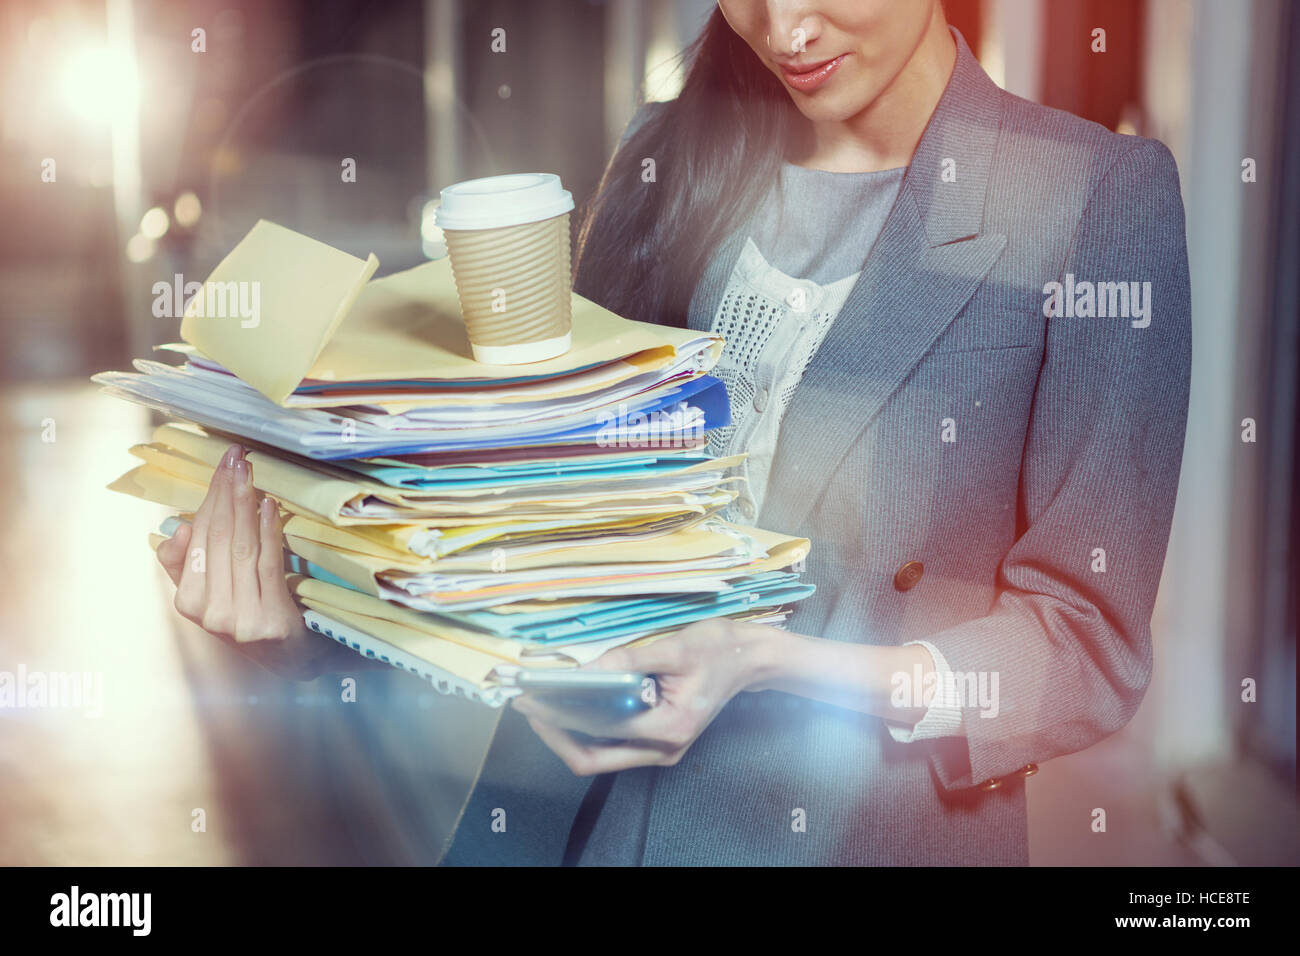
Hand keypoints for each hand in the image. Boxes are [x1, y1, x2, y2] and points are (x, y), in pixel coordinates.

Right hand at [155, 443, 332, 680]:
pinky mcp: (270, 618)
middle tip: (235, 457)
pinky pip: (267, 565)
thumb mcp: (212, 595)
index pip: (196, 539)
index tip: (221, 467)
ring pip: (239, 548)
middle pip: (217, 539)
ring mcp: (239, 617)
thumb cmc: (250, 616)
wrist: (289, 660)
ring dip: (244, 504)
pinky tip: (268, 506)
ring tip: (248, 472)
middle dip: (225, 492)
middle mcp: (209, 611)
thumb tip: (178, 529)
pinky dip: (268, 532)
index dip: (208, 499)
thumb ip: (188, 565)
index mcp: (188, 601)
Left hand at [511, 618, 775, 775]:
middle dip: (556, 735)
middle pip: (594, 759)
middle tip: (528, 706)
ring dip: (569, 734)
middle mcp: (664, 748)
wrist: (750, 659)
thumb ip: (628, 659)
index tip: (534, 700)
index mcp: (670, 727)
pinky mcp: (657, 740)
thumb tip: (585, 670)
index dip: (562, 720)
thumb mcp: (675, 647)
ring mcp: (660, 749)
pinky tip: (571, 705)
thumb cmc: (719, 650)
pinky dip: (587, 728)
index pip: (602, 734)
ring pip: (600, 756)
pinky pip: (612, 744)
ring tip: (542, 705)